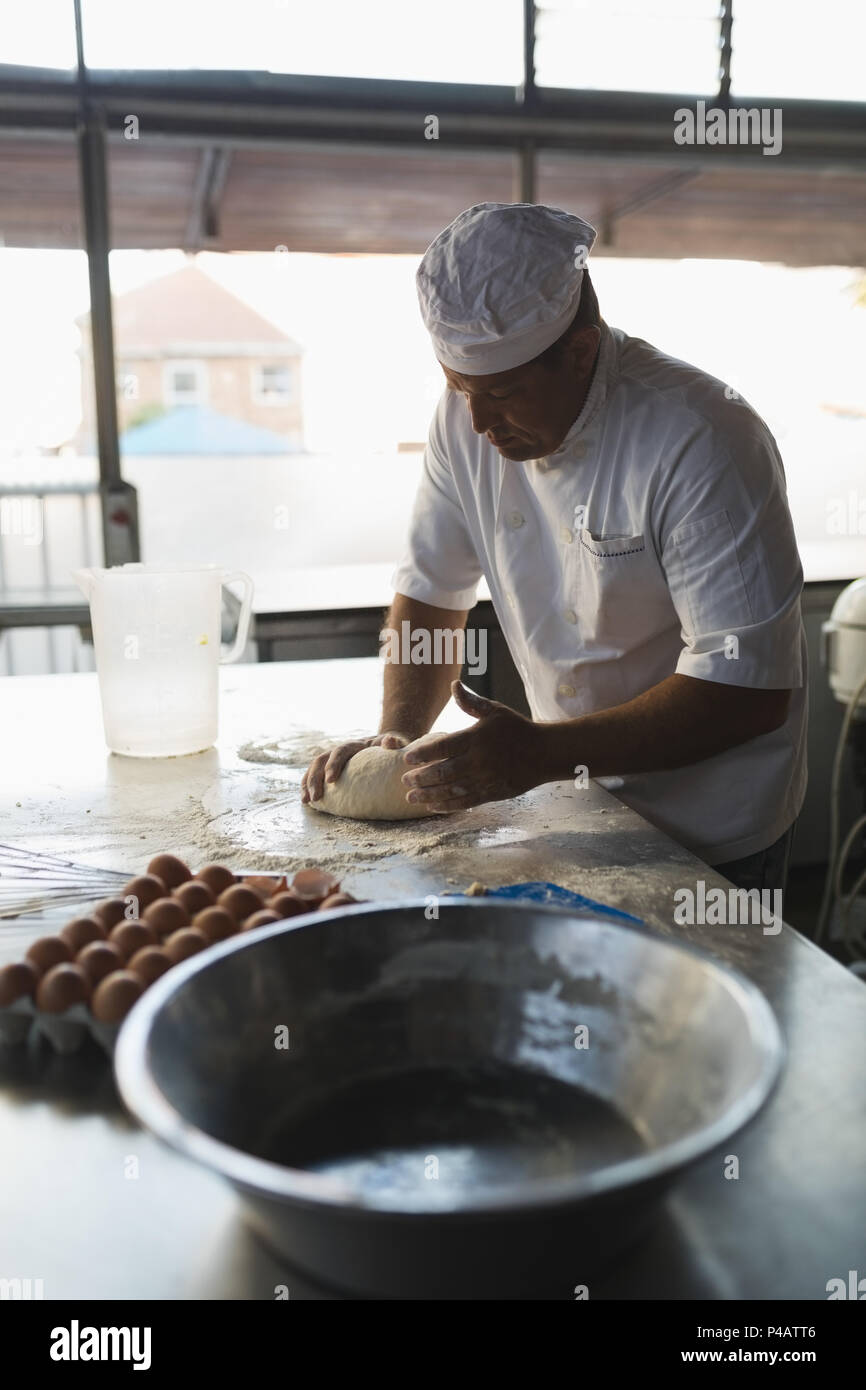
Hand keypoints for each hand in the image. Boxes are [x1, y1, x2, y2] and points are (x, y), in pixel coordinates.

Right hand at [301, 730, 409, 803]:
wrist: (386, 747)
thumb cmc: (391, 749)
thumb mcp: (395, 743)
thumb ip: (392, 743)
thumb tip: (390, 742)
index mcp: (355, 745)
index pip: (340, 752)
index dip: (334, 765)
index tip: (331, 780)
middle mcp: (340, 750)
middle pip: (321, 760)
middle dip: (315, 778)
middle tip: (316, 797)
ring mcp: (333, 759)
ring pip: (314, 768)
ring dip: (307, 783)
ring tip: (306, 801)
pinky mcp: (331, 769)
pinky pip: (315, 776)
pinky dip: (308, 786)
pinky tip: (307, 801)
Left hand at [399, 680, 547, 811]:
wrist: (545, 752)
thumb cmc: (518, 728)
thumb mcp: (495, 711)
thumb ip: (471, 702)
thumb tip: (453, 685)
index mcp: (476, 738)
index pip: (442, 747)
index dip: (422, 754)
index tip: (406, 759)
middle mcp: (479, 760)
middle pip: (443, 771)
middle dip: (421, 777)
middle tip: (404, 780)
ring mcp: (485, 779)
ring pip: (451, 790)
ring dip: (428, 794)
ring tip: (410, 797)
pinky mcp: (492, 793)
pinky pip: (465, 802)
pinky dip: (447, 805)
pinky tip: (432, 806)